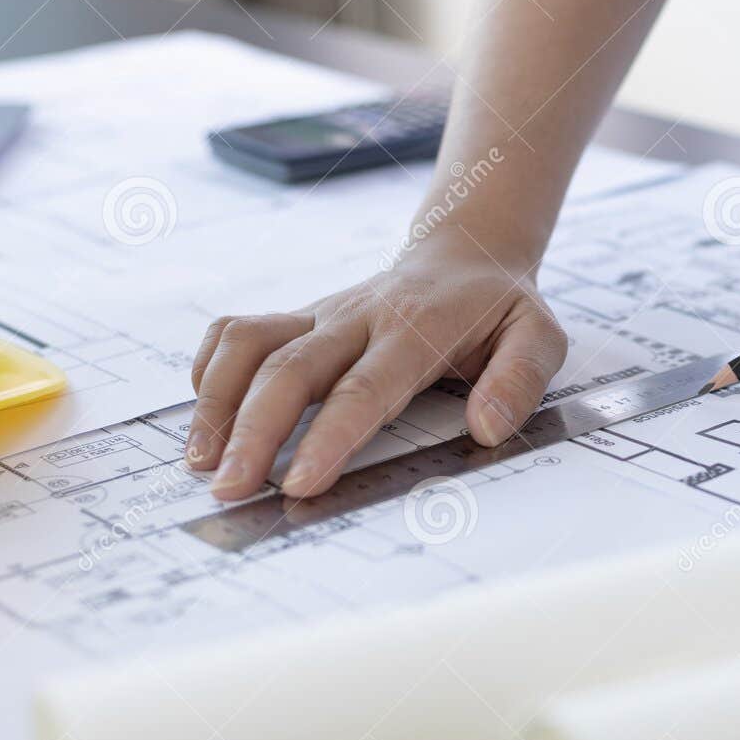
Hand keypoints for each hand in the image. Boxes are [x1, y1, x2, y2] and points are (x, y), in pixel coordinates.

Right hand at [186, 240, 566, 500]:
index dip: (329, 434)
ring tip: (201, 462)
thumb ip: (519, 379)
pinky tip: (207, 417)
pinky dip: (211, 370)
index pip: (365, 386)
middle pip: (291, 370)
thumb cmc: (500, 307)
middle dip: (253, 431)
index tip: (301, 482)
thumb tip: (488, 428)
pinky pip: (237, 332)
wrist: (465, 250)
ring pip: (249, 344)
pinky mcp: (298, 318)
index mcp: (416, 329)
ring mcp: (320, 314)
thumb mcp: (539, 335)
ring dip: (217, 402)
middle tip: (230, 489)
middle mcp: (357, 317)